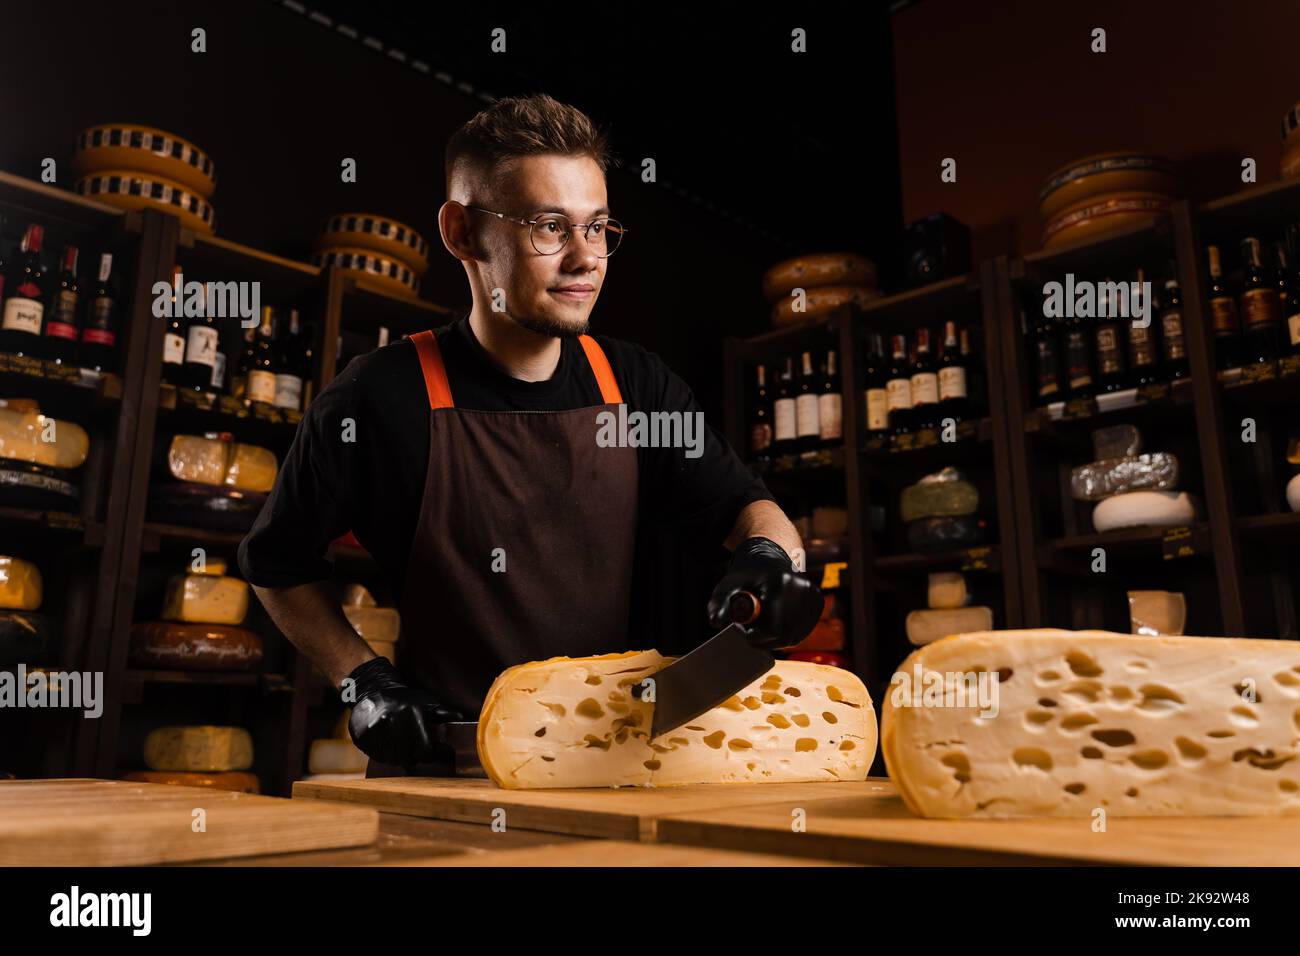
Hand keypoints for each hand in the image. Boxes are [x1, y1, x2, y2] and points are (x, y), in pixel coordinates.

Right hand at [344, 657, 463, 766]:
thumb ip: (442, 713)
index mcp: (412, 715)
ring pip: (392, 760)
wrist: (372, 690)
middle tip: (412, 747)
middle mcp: (393, 722)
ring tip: (398, 743)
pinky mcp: (362, 735)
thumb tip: (460, 717)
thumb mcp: (425, 702)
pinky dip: (383, 754)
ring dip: (398, 756)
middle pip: (408, 759)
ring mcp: (376, 729)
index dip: (430, 754)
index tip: (430, 750)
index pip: (425, 751)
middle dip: (413, 756)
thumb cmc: (404, 699)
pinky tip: (385, 742)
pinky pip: (376, 757)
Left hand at [707, 536, 822, 649]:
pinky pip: (800, 631)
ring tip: (760, 622)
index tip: (740, 626)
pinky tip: (774, 621)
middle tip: (748, 628)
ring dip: (773, 638)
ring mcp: (813, 597)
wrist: (770, 556)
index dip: (752, 634)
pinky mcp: (818, 603)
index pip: (771, 628)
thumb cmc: (747, 573)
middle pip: (783, 636)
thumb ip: (719, 603)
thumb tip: (714, 622)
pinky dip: (785, 633)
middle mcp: (802, 590)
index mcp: (781, 583)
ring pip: (793, 637)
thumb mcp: (729, 585)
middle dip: (761, 638)